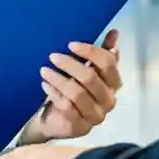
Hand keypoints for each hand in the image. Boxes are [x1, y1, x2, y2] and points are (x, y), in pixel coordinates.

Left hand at [21, 29, 121, 143]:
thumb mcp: (87, 71)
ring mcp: (95, 115)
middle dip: (70, 65)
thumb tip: (114, 32)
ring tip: (44, 70)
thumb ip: (102, 54)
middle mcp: (108, 100)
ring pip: (77, 94)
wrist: (56, 120)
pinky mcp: (79, 126)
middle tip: (52, 56)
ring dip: (58, 79)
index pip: (108, 64)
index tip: (70, 44)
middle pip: (91, 78)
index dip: (91, 52)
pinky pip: (66, 107)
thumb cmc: (74, 91)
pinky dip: (54, 93)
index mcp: (113, 84)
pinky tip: (45, 85)